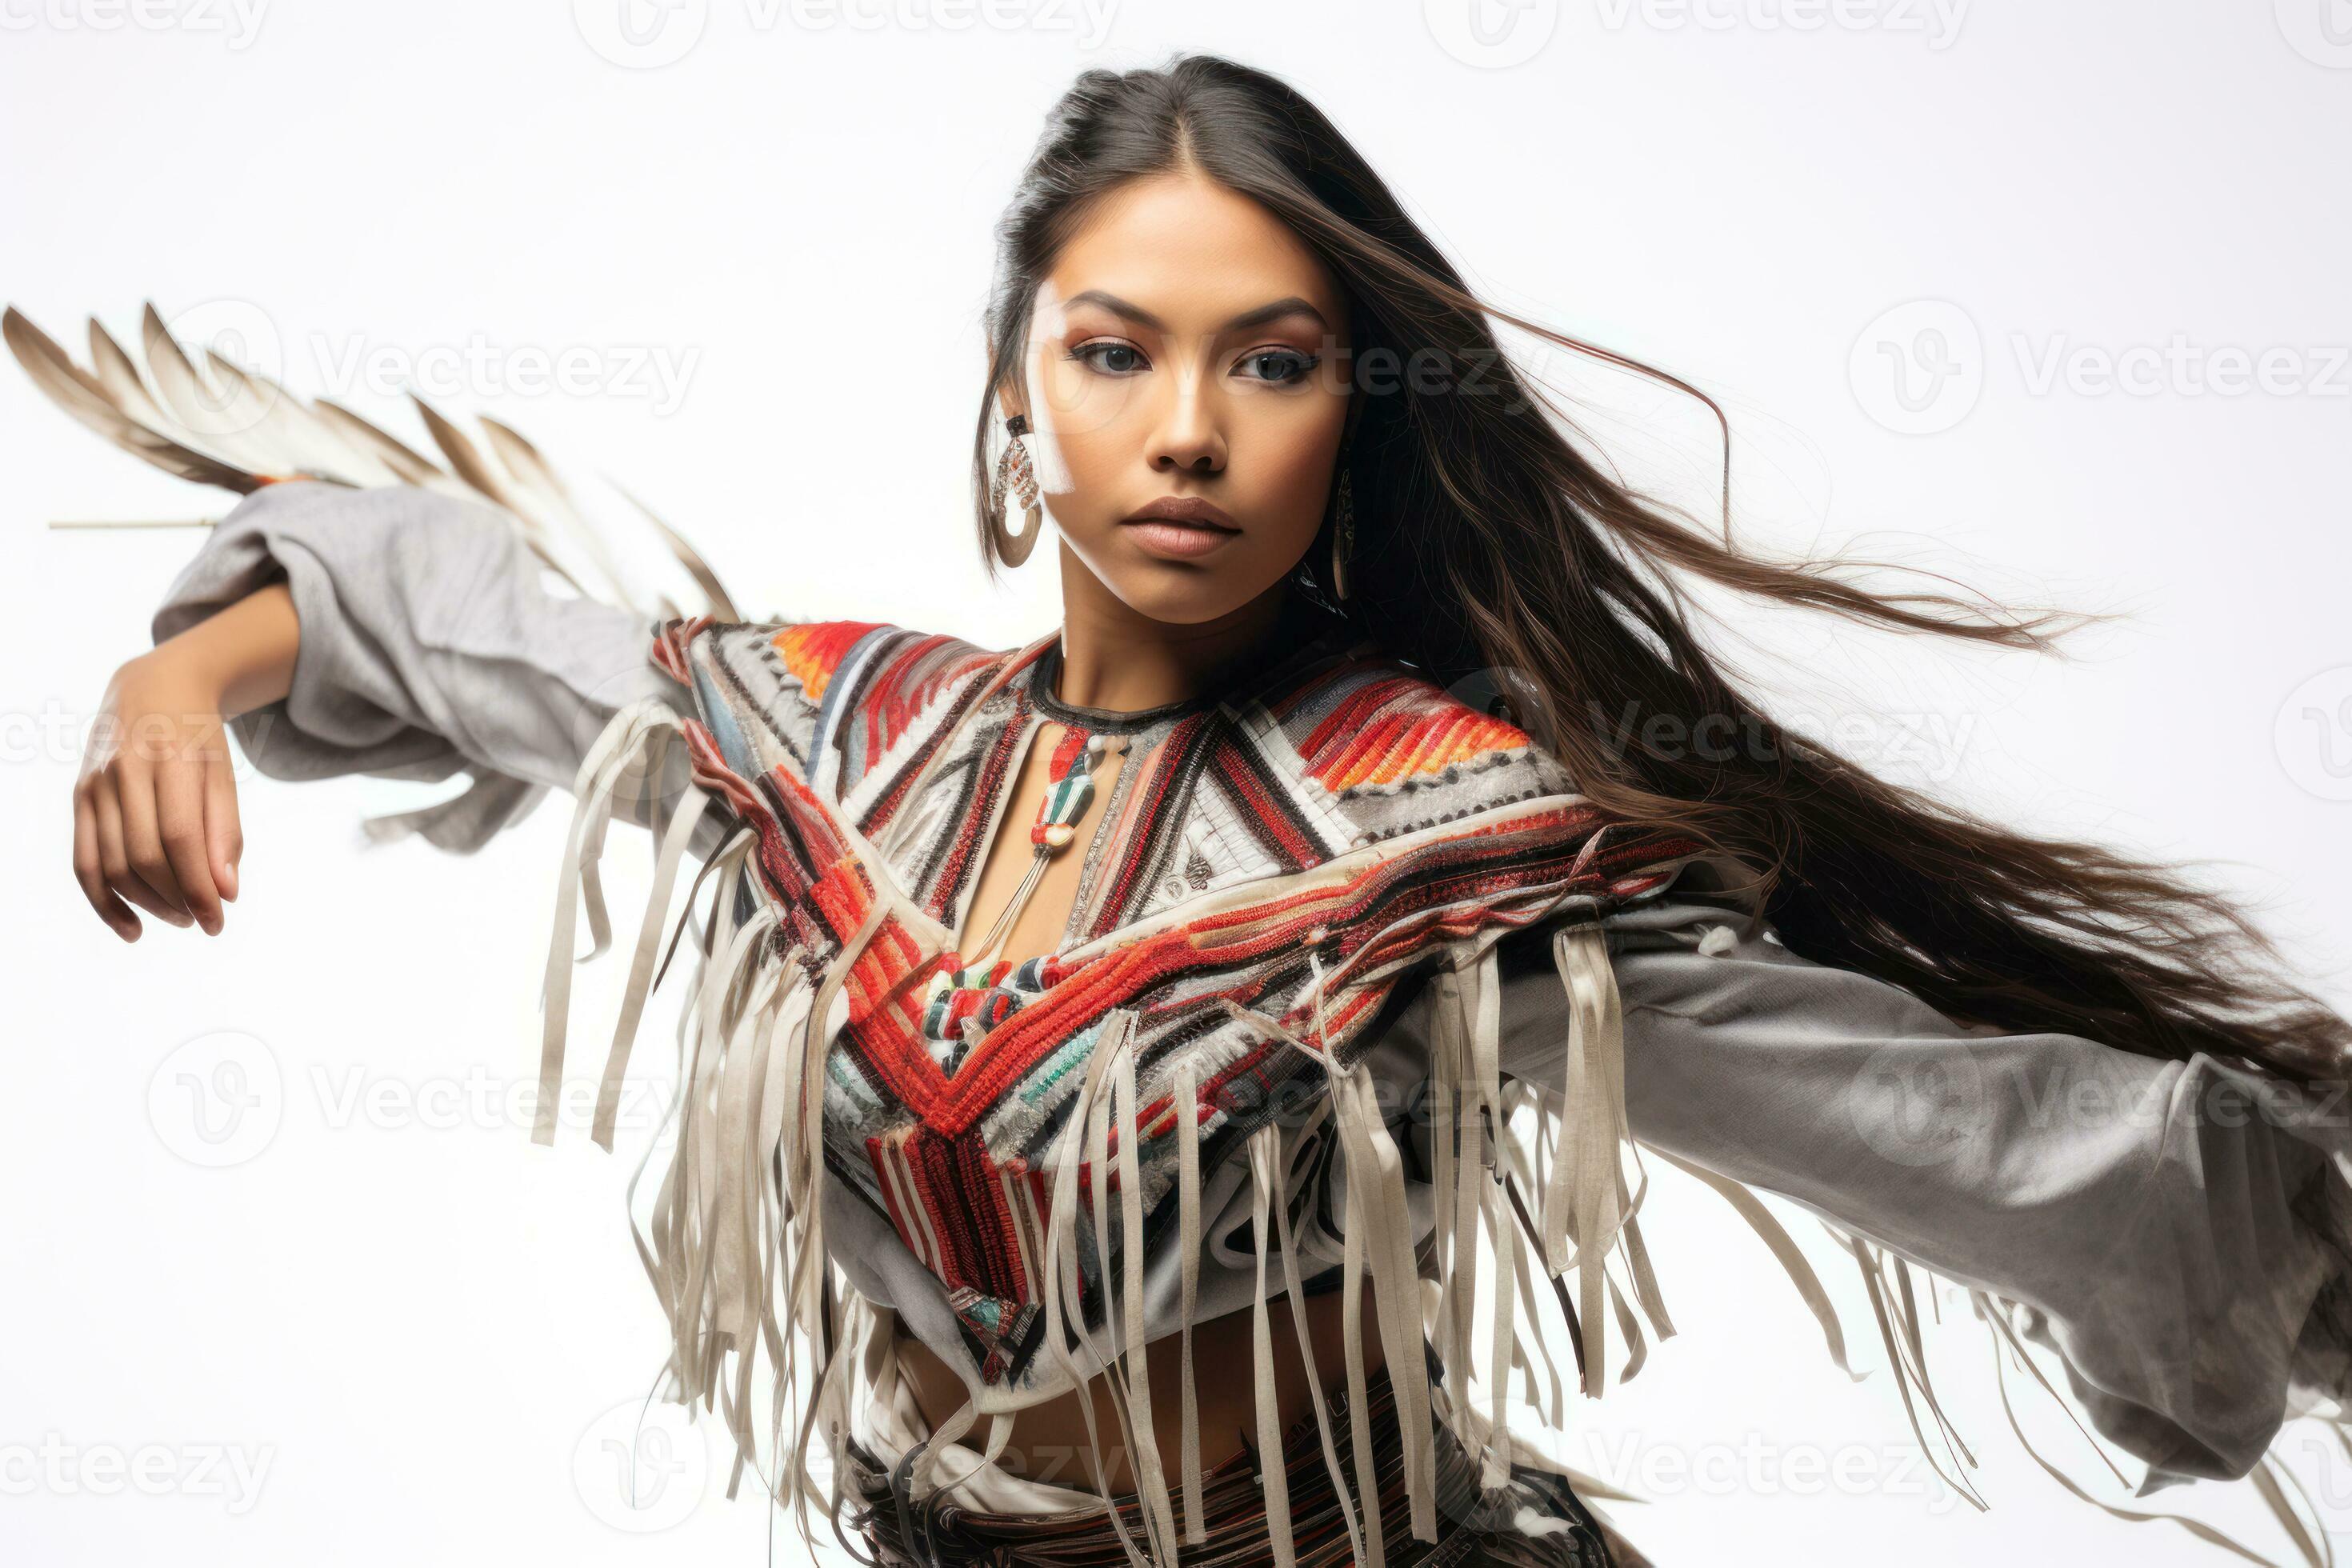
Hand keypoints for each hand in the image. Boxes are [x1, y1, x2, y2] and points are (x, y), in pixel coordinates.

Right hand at [73, 650, 242, 941]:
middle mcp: (122, 772)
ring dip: (147, 904)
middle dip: (177, 899)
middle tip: (205, 920)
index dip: (199, 887)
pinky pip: (83, 862)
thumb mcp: (223, 774)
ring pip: (112, 865)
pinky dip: (104, 901)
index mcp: (168, 759)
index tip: (221, 920)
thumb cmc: (198, 735)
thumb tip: (227, 894)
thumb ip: (226, 832)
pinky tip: (132, 928)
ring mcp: (92, 786)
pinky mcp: (78, 798)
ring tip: (181, 918)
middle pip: (144, 857)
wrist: (152, 687)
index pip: (181, 838)